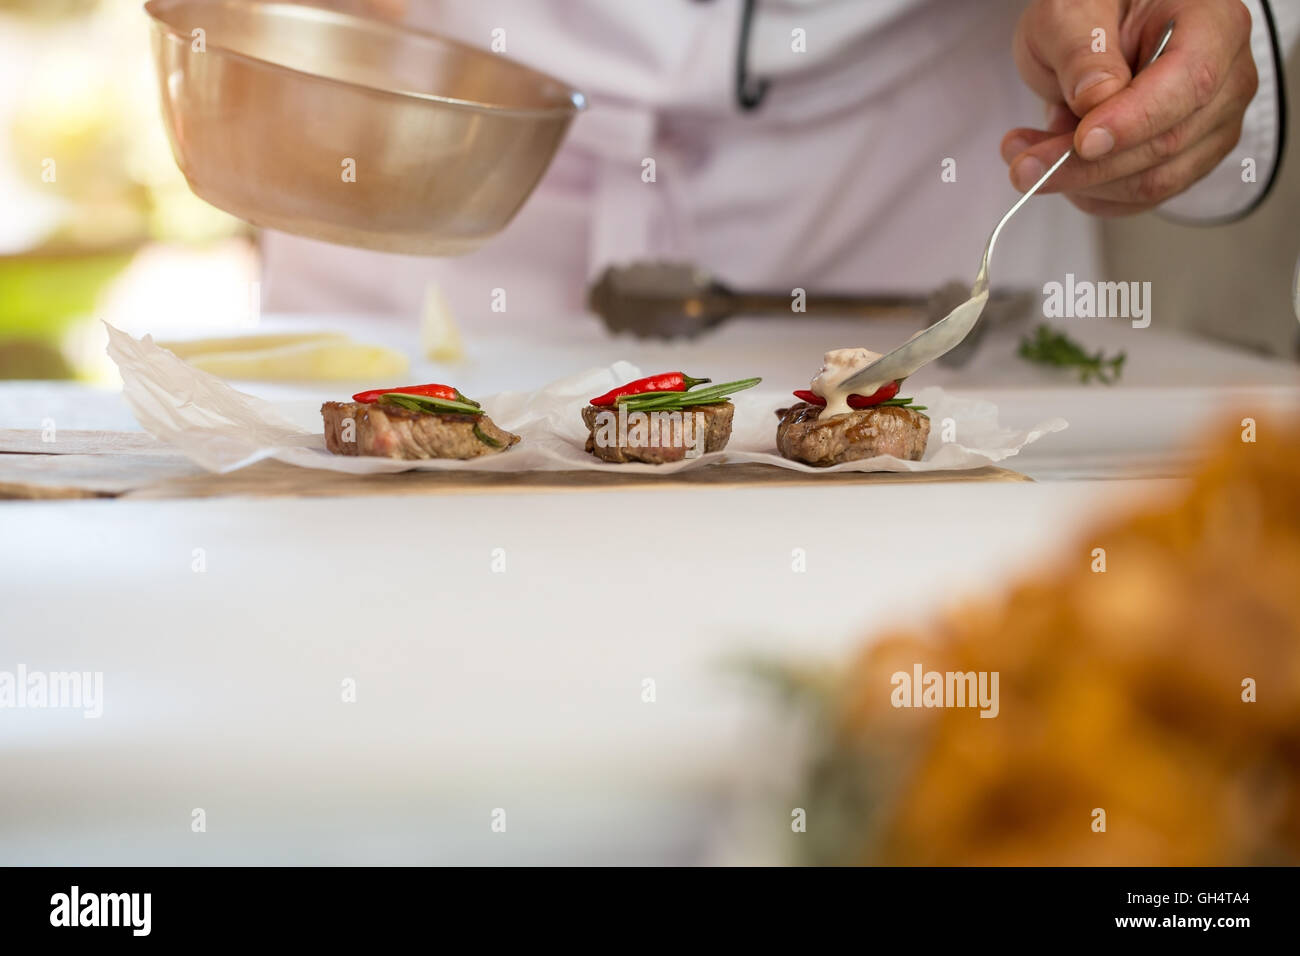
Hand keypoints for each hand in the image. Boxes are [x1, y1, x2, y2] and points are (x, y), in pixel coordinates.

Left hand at [1002, 0, 1257, 215]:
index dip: (1135, 120)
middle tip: (1022, 164)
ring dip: (1078, 182)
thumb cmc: (1092, 10)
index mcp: (1213, 23)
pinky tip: (1051, 166)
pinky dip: (1086, 192)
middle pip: (1167, 143)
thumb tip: (1097, 98)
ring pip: (1150, 182)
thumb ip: (1082, 49)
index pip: (1190, 82)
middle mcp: (1227, 79)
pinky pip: (1135, 198)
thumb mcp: (1072, 10)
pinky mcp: (1184, 163)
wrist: (1093, 32)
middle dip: (1086, 165)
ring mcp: (1211, 126)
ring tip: (1025, 154)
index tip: (1081, 141)